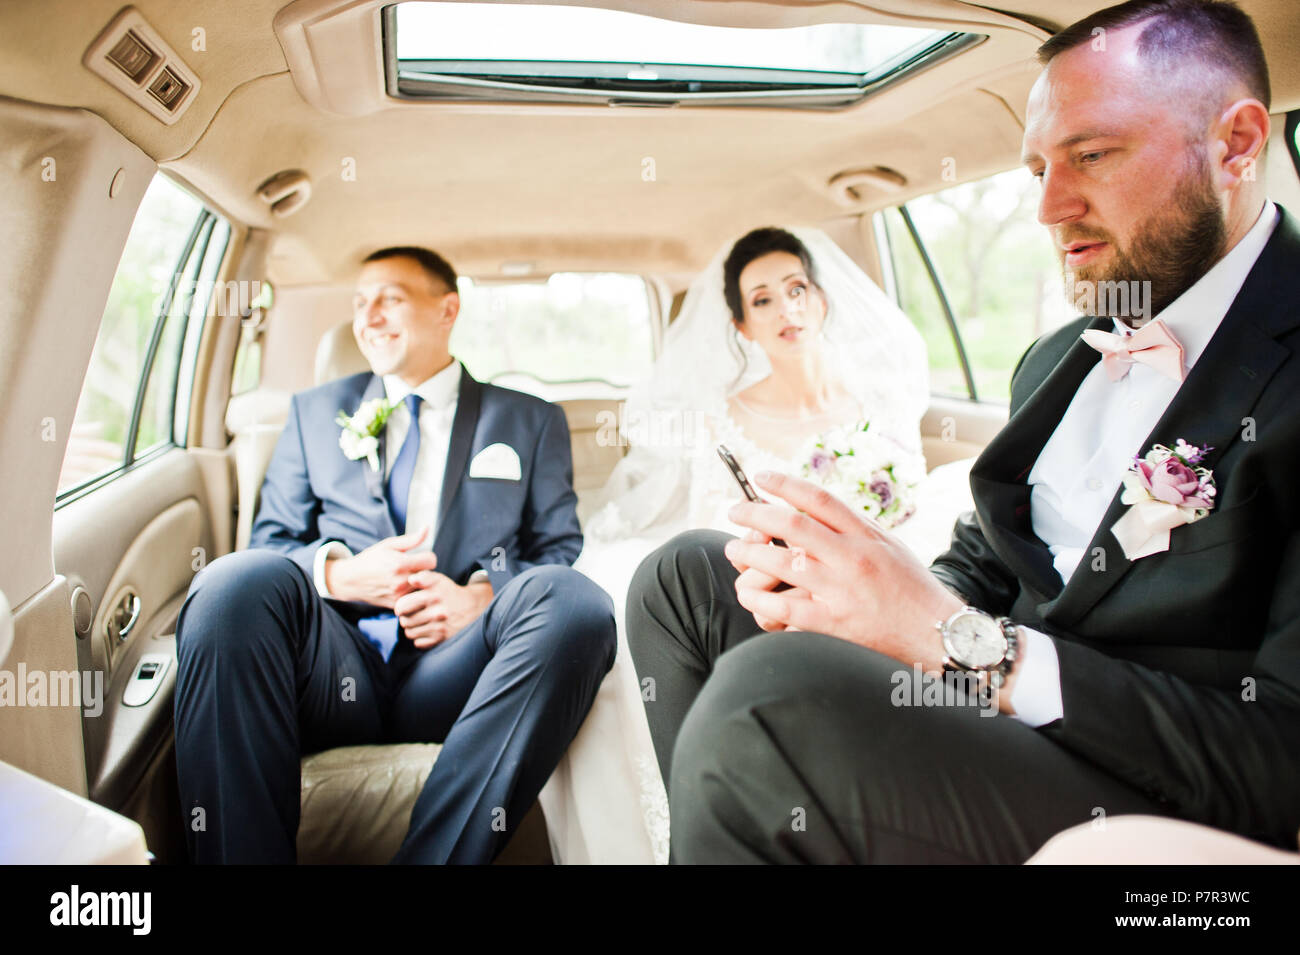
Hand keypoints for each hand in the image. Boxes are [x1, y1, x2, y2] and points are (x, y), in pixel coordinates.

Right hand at [324, 527, 437, 607]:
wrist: (351, 580)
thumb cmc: (370, 560)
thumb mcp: (388, 545)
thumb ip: (411, 539)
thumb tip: (427, 528)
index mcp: (400, 564)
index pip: (431, 561)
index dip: (427, 557)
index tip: (420, 557)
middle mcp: (401, 581)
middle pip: (429, 575)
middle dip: (424, 570)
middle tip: (413, 568)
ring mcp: (399, 595)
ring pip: (423, 588)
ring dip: (419, 583)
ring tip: (407, 578)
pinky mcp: (397, 605)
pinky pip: (414, 598)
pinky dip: (412, 593)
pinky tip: (402, 588)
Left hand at [394, 572, 492, 648]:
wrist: (473, 608)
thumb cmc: (449, 593)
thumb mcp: (439, 580)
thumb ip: (423, 576)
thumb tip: (411, 579)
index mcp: (433, 596)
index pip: (402, 606)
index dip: (400, 606)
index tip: (405, 605)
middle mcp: (437, 613)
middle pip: (404, 621)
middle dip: (405, 618)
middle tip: (411, 614)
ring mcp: (440, 628)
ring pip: (410, 633)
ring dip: (412, 628)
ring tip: (420, 621)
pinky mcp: (442, 640)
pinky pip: (418, 643)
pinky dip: (420, 638)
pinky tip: (427, 630)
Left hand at [723, 470, 962, 670]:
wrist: (935, 635)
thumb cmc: (911, 589)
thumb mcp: (890, 546)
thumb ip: (855, 527)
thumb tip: (815, 507)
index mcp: (866, 535)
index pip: (819, 499)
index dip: (785, 484)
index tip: (761, 478)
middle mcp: (852, 558)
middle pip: (792, 525)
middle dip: (755, 514)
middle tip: (735, 511)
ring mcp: (840, 591)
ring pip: (780, 565)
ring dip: (748, 555)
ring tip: (735, 552)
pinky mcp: (833, 624)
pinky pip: (784, 609)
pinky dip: (759, 600)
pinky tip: (749, 595)